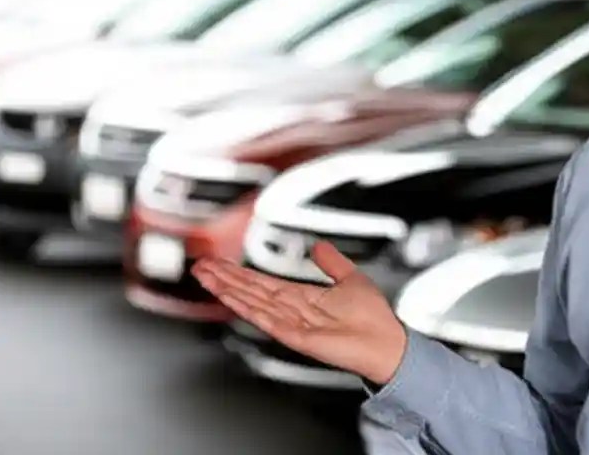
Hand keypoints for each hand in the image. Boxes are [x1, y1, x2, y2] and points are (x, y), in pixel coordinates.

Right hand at [192, 241, 408, 386]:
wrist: (388, 342)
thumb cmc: (374, 319)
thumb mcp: (351, 278)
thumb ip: (332, 262)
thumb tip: (318, 246)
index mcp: (303, 298)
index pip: (263, 283)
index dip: (241, 272)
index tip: (220, 263)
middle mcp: (294, 311)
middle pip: (251, 291)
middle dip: (225, 278)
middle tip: (200, 266)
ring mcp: (292, 325)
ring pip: (253, 303)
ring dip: (229, 290)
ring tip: (206, 277)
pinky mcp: (297, 337)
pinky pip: (269, 320)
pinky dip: (249, 308)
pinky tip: (231, 297)